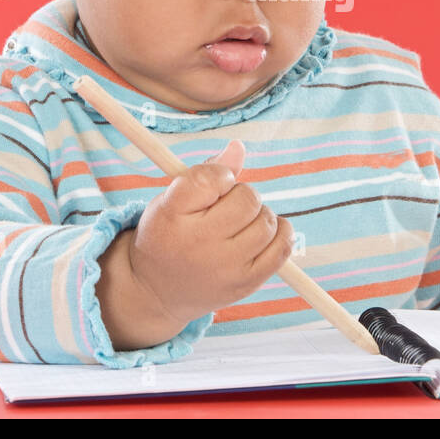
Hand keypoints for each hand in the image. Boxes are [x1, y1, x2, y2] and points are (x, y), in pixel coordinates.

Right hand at [127, 139, 294, 327]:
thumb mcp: (172, 200)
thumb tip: (238, 147)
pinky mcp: (245, 284)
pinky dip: (280, 233)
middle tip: (227, 208)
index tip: (216, 186)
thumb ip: (205, 172)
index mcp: (171, 214)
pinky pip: (282, 248)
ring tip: (241, 223)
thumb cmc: (168, 235)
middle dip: (243, 194)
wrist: (157, 291)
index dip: (222, 175)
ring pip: (267, 221)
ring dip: (260, 214)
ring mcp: (224, 267)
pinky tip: (263, 233)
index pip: (212, 177)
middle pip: (247, 198)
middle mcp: (197, 243)